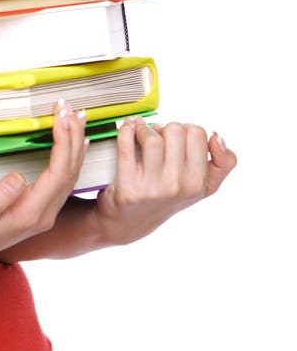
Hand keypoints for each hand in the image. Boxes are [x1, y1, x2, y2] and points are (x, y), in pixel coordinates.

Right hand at [0, 100, 88, 268]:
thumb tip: (17, 177)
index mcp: (30, 215)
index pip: (57, 173)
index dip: (62, 142)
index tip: (60, 116)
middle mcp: (44, 215)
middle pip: (69, 172)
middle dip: (72, 137)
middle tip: (70, 107)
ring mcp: (45, 213)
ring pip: (70, 175)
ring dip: (75, 145)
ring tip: (78, 117)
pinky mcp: (40, 208)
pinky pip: (64, 180)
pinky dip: (71, 157)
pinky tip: (76, 145)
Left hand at [94, 116, 236, 246]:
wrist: (131, 222)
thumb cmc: (169, 196)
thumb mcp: (204, 186)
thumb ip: (224, 163)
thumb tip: (218, 137)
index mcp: (198, 183)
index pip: (197, 133)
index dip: (185, 130)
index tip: (176, 140)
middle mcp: (177, 186)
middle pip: (175, 130)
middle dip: (165, 128)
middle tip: (157, 138)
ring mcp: (152, 187)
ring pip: (152, 138)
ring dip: (144, 129)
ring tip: (142, 136)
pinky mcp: (127, 185)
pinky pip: (126, 143)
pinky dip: (126, 129)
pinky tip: (129, 129)